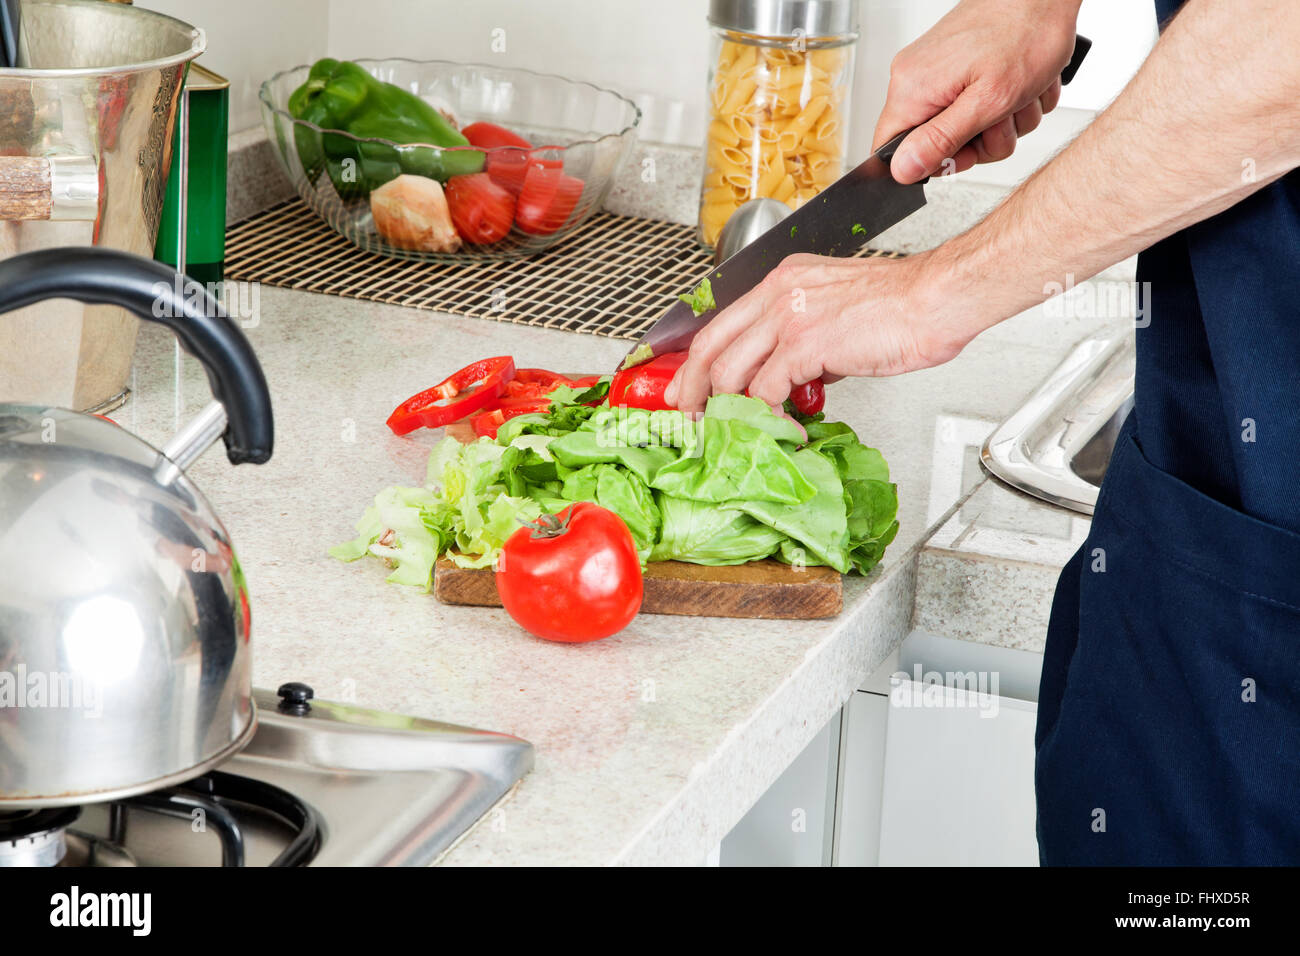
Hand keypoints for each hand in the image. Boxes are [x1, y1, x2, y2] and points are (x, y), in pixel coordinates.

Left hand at [664, 252, 977, 413]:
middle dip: (693, 389)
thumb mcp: (837, 313)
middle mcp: (778, 292)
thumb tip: (791, 377)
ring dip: (731, 409)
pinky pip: (766, 390)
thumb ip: (806, 340)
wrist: (935, 300)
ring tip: (744, 430)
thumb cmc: (901, 308)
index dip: (697, 361)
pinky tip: (789, 430)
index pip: (722, 322)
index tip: (687, 387)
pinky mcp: (805, 342)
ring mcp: (788, 315)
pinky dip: (772, 418)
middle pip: (711, 345)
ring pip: (730, 371)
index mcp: (783, 280)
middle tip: (691, 417)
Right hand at [877, 0, 1081, 183]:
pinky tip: (1021, 85)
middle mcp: (916, 78)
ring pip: (966, 129)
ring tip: (1020, 95)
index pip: (890, 152)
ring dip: (1003, 122)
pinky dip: (1008, 103)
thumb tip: (902, 170)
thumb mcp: (987, 101)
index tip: (965, 152)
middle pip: (936, 144)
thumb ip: (941, 140)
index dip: (930, 164)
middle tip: (1004, 119)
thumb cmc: (1026, 32)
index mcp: (912, 88)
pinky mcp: (958, 66)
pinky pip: (978, 106)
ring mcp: (938, 71)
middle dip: (982, 141)